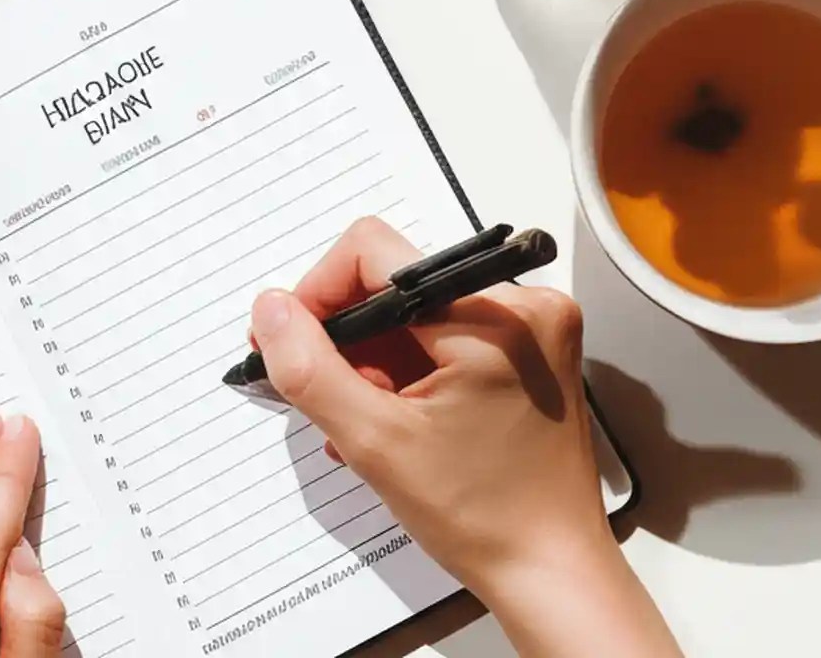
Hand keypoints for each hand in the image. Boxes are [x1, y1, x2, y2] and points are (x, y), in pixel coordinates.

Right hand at [250, 217, 680, 656]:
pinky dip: (411, 367)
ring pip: (418, 311)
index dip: (318, 292)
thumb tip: (270, 310)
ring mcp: (534, 327)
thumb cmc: (482, 517)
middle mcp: (525, 305)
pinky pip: (448, 333)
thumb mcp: (375, 442)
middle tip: (332, 398)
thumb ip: (311, 369)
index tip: (293, 342)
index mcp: (493, 318)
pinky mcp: (532, 350)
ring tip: (368, 422)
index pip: (373, 253)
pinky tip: (397, 416)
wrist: (550, 568)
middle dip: (351, 338)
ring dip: (377, 359)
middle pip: (397, 283)